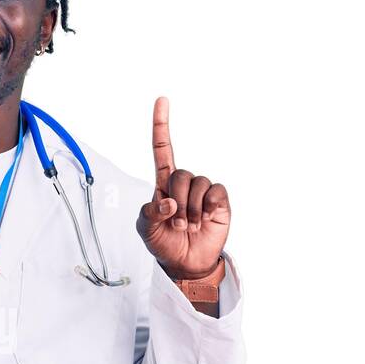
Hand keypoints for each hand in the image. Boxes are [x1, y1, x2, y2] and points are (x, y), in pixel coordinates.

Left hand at [136, 96, 231, 279]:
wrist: (186, 263)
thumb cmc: (163, 243)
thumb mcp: (145, 230)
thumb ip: (149, 213)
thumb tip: (168, 203)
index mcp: (163, 184)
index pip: (162, 149)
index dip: (161, 125)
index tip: (161, 100)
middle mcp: (184, 183)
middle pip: (180, 173)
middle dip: (176, 201)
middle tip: (175, 223)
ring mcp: (203, 191)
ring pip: (198, 184)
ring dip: (191, 210)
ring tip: (189, 227)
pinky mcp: (219, 201)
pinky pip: (215, 192)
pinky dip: (207, 207)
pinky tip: (205, 220)